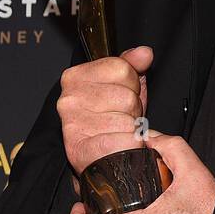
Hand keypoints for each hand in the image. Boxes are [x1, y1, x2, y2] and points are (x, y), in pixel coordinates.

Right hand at [57, 45, 152, 174]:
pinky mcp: (84, 150)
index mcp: (75, 77)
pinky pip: (125, 142)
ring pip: (127, 120)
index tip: (121, 95)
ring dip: (131, 129)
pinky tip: (118, 146)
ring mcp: (74, 125)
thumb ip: (131, 65)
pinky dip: (130, 147)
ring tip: (118, 133)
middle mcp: (70, 100)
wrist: (96, 160)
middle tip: (120, 118)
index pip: (121, 68)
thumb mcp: (120, 86)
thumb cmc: (108, 121)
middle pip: (126, 96)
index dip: (130, 84)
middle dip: (132, 109)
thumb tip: (144, 53)